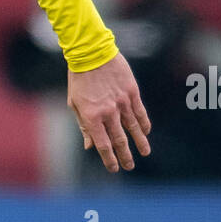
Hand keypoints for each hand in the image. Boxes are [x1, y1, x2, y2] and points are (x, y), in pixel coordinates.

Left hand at [67, 52, 150, 172]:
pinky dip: (144, 124)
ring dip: (140, 142)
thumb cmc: (79, 79)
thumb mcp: (74, 104)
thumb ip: (83, 126)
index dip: (109, 159)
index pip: (103, 144)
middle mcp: (108, 112)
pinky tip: (146, 132)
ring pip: (134, 128)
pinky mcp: (132, 92)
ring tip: (144, 153)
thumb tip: (89, 146)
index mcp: (91, 117)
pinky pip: (140, 112)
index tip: (114, 168)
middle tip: (129, 166)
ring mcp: (122, 103)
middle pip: (119, 140)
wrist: (91, 53)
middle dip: (125, 156)